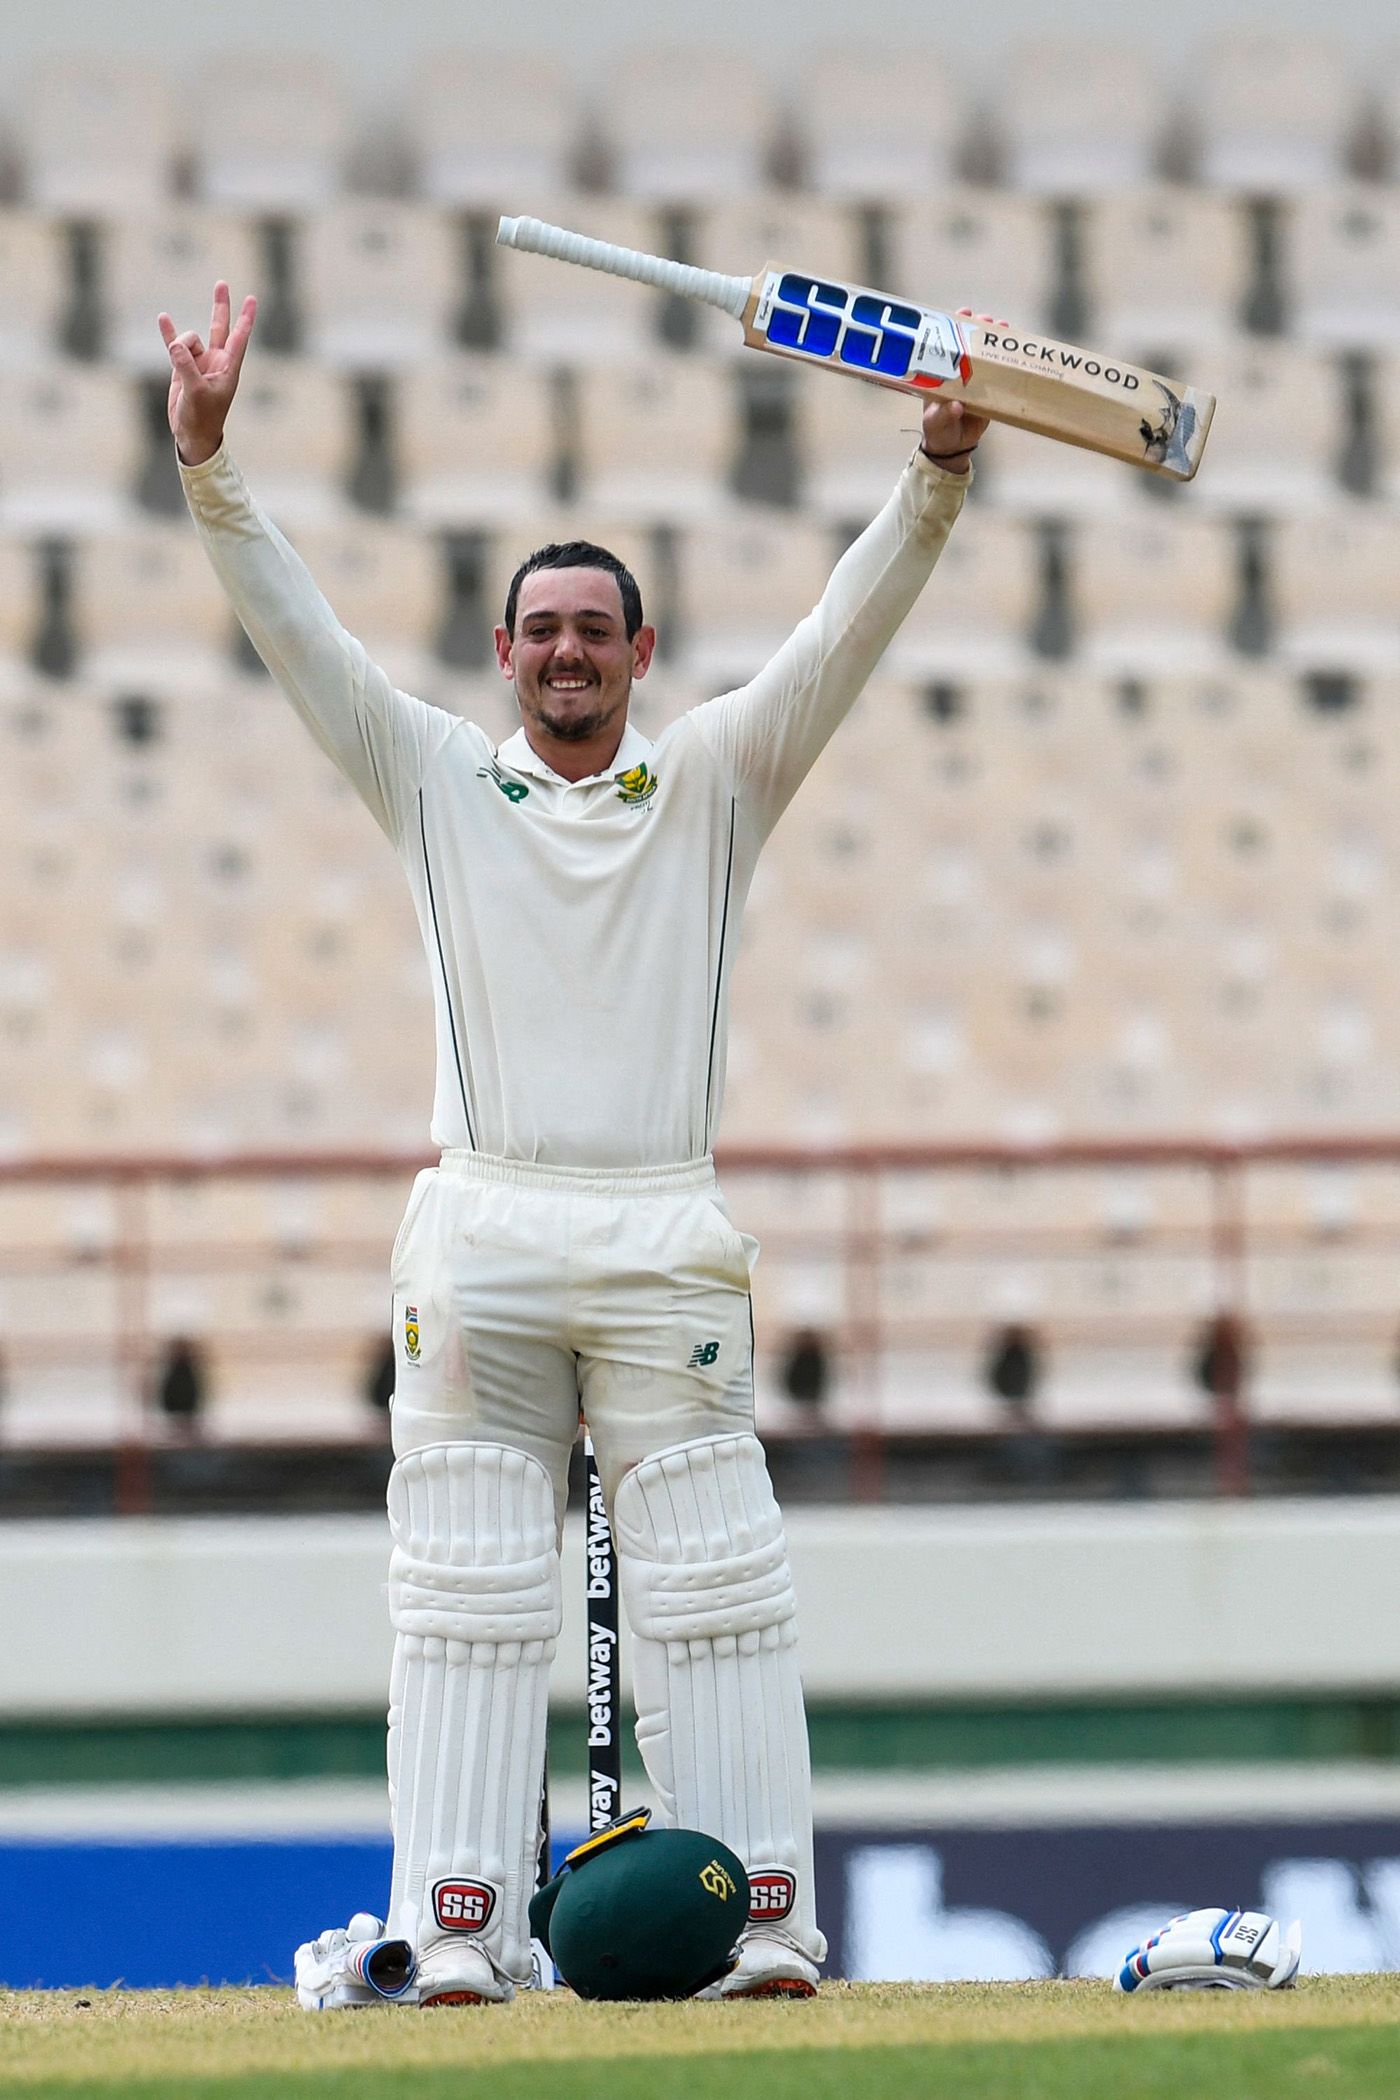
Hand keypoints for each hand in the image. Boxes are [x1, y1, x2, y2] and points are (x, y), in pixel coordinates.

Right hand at [157, 281, 256, 467]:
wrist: (192, 434)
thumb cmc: (202, 418)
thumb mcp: (196, 393)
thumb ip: (186, 368)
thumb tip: (175, 345)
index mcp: (228, 368)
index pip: (239, 337)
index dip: (246, 318)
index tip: (252, 299)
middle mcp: (216, 362)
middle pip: (220, 327)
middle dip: (221, 306)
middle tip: (222, 284)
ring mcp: (199, 363)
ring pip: (189, 340)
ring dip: (180, 345)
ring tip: (178, 366)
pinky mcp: (182, 368)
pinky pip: (174, 345)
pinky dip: (169, 334)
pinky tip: (163, 318)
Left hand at [918, 307, 1000, 473]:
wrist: (953, 447)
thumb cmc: (938, 430)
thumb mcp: (935, 423)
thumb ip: (944, 414)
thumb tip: (956, 406)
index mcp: (942, 373)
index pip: (948, 343)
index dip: (955, 325)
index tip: (964, 313)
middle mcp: (960, 371)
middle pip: (971, 343)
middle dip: (980, 328)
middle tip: (988, 320)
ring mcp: (976, 380)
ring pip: (987, 354)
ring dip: (996, 340)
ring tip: (1003, 327)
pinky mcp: (990, 391)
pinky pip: (1000, 374)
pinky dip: (1008, 362)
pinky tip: (1017, 352)